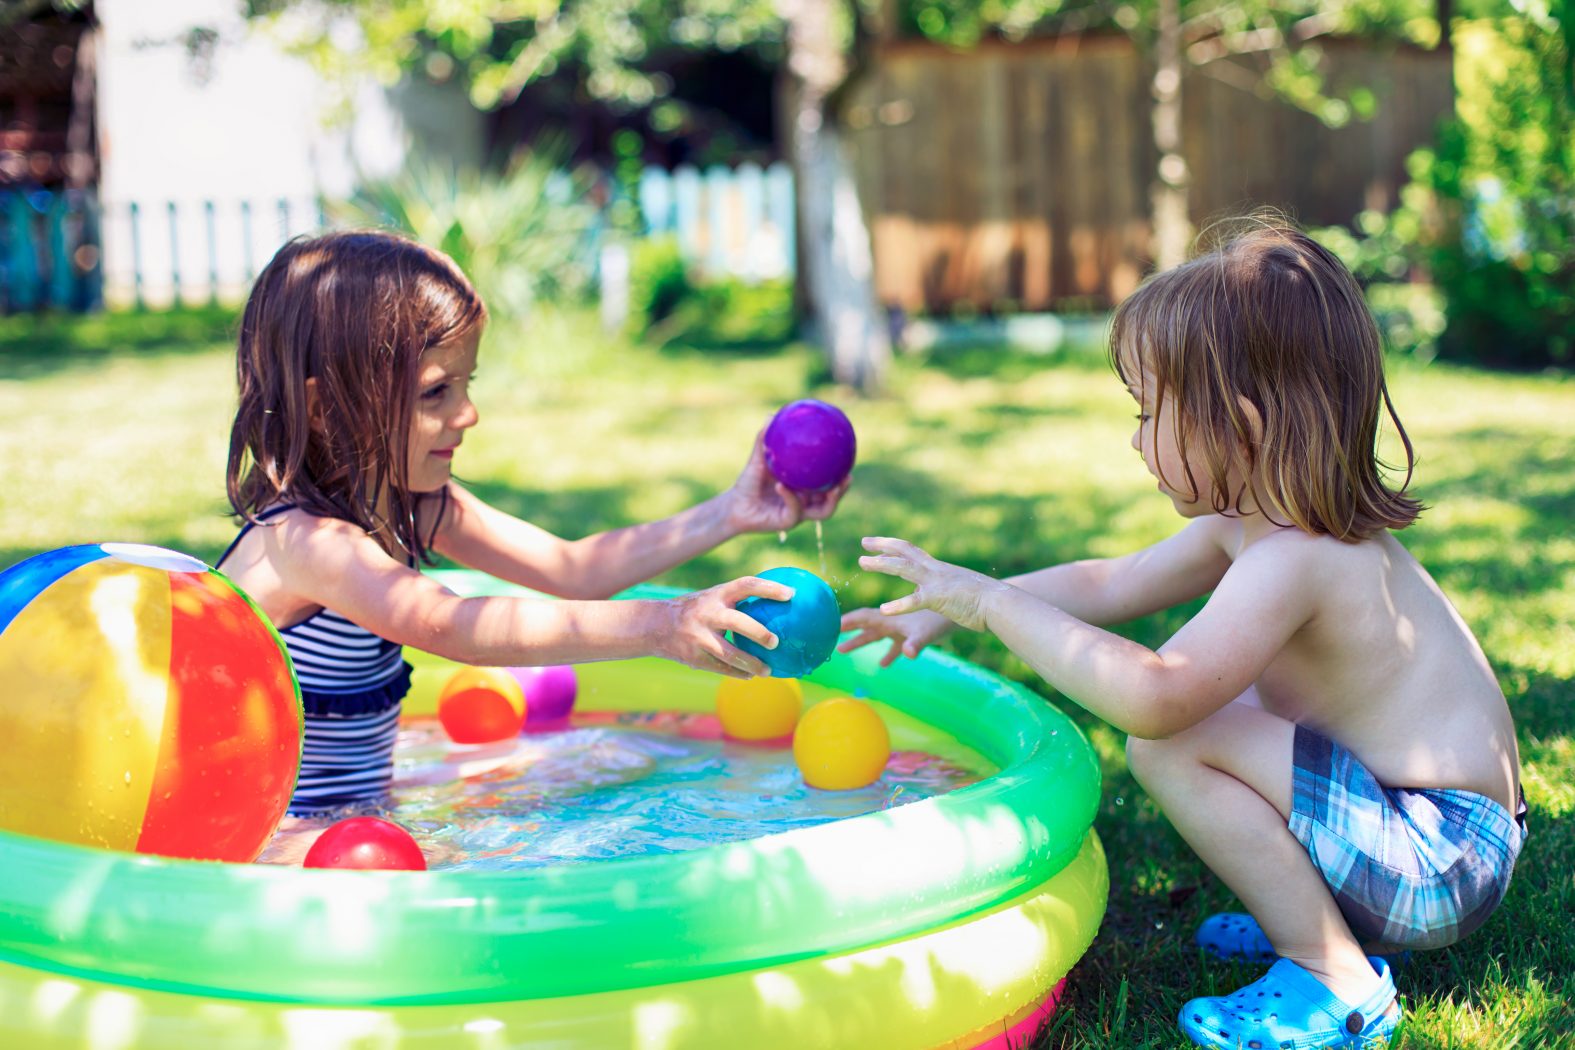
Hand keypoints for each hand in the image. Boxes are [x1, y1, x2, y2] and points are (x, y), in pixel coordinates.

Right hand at [658, 575, 794, 678]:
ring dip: (751, 664)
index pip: (745, 585)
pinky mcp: (694, 657)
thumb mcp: (712, 598)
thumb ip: (736, 601)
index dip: (768, 588)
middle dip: (758, 633)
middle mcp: (707, 614)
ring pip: (729, 653)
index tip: (791, 594)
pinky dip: (737, 673)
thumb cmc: (696, 610)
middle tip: (776, 642)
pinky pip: (720, 668)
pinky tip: (749, 675)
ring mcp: (699, 637)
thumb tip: (776, 607)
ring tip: (768, 671)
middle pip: (736, 623)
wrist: (655, 626)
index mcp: (716, 594)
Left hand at [723, 427, 850, 534]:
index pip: (828, 483)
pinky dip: (791, 496)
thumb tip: (770, 415)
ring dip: (831, 500)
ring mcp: (798, 514)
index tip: (848, 460)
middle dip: (843, 490)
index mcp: (804, 489)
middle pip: (833, 500)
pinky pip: (795, 509)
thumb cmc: (748, 483)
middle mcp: (805, 503)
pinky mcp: (787, 523)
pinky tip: (782, 485)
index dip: (840, 474)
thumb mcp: (758, 459)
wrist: (734, 505)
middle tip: (848, 476)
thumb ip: (765, 440)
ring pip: (823, 511)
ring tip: (832, 488)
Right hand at [838, 606, 953, 665]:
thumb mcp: (926, 634)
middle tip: (827, 637)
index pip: (863, 617)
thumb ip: (914, 644)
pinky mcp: (913, 636)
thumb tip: (906, 654)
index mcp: (891, 619)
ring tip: (841, 650)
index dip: (846, 621)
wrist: (964, 611)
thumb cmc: (943, 621)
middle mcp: (893, 622)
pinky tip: (883, 664)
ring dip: (860, 642)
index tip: (828, 624)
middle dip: (847, 632)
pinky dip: (887, 654)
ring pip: (876, 636)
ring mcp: (902, 629)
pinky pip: (894, 646)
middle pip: (865, 627)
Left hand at [857, 536, 1007, 631]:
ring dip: (882, 564)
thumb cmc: (987, 601)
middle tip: (863, 543)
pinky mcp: (940, 599)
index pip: (911, 551)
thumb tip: (949, 593)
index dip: (892, 546)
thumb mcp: (962, 590)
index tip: (875, 543)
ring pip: (903, 567)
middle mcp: (935, 570)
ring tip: (862, 562)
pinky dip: (899, 605)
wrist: (1002, 604)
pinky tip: (884, 610)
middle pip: (904, 551)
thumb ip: (950, 590)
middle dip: (882, 546)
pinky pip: (915, 600)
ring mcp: (937, 582)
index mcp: (939, 569)